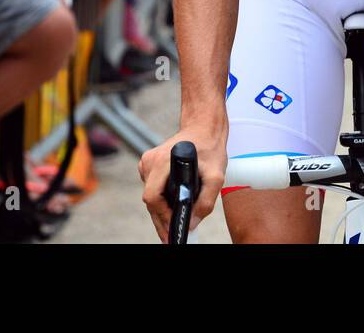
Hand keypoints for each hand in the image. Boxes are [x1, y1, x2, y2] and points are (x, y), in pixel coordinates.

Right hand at [139, 123, 226, 242]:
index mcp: (162, 162)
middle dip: (162, 221)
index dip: (162, 217)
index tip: (173, 230)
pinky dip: (162, 200)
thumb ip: (206, 201)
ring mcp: (147, 163)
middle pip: (150, 201)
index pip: (152, 197)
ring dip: (162, 211)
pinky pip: (153, 188)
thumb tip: (193, 223)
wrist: (203, 126)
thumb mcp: (216, 175)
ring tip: (173, 226)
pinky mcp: (150, 164)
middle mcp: (150, 162)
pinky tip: (172, 209)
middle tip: (171, 238)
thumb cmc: (209, 146)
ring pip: (151, 195)